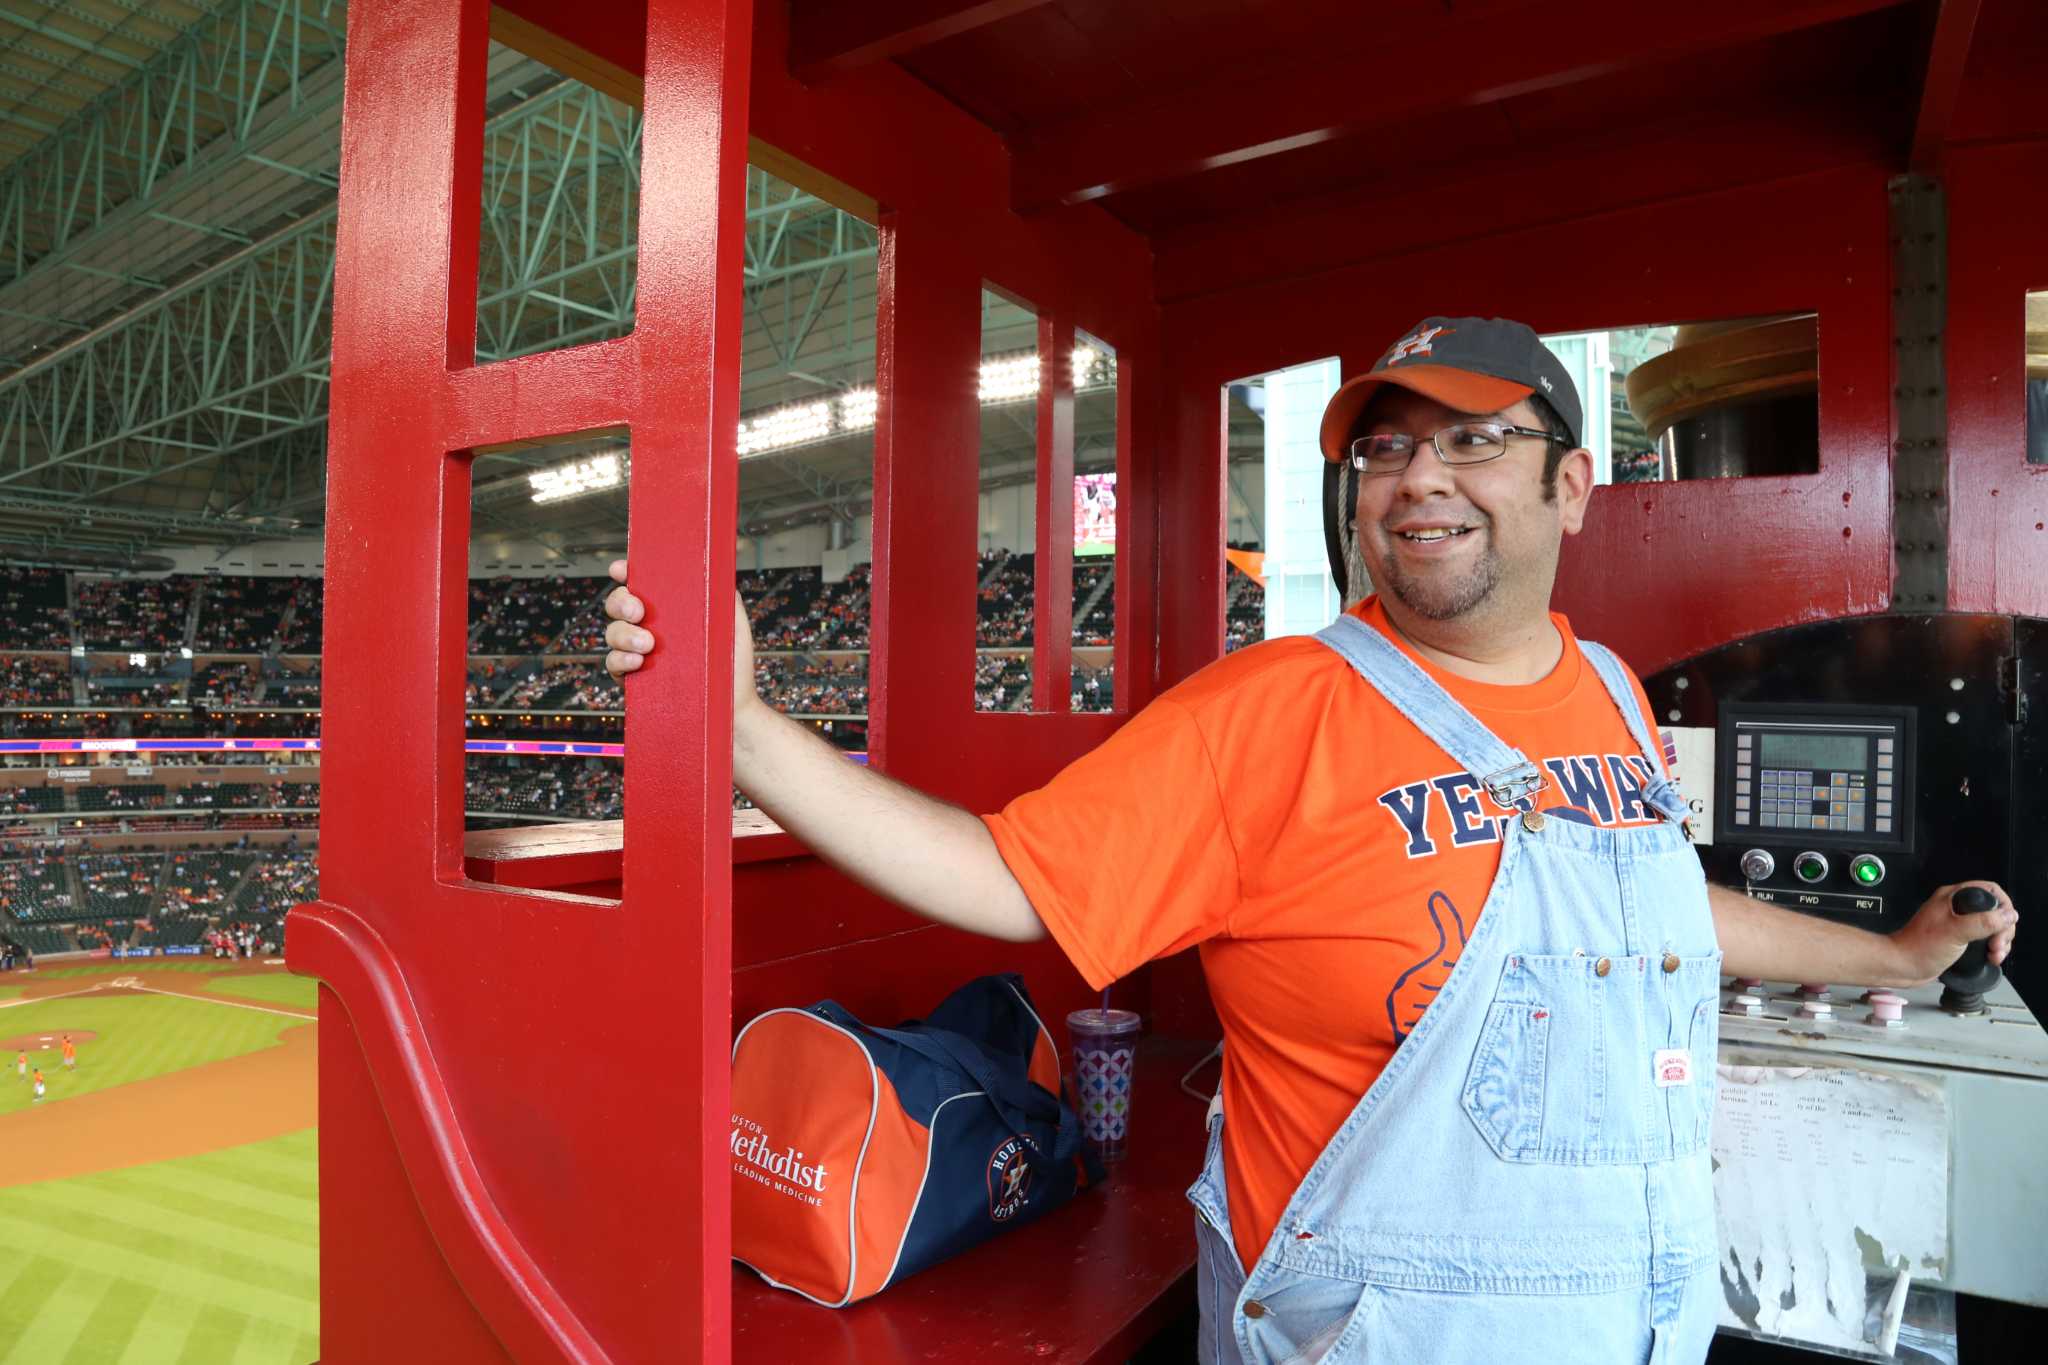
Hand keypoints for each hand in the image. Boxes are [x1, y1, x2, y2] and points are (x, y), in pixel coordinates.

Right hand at [600, 560, 760, 714]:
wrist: (732, 707)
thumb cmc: (733, 664)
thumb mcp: (733, 623)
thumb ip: (724, 595)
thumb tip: (716, 571)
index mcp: (668, 609)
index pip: (640, 584)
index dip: (625, 572)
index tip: (621, 570)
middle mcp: (648, 626)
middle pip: (618, 604)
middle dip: (620, 602)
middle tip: (638, 611)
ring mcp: (638, 652)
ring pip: (613, 632)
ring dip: (623, 634)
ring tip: (647, 645)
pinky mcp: (634, 679)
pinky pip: (613, 664)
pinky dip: (620, 660)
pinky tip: (637, 662)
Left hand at [1887, 881, 2018, 985]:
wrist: (1903, 966)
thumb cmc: (1919, 947)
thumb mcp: (1956, 931)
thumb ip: (1984, 922)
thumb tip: (2008, 915)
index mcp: (1952, 897)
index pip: (1989, 891)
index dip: (2002, 906)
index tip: (2006, 923)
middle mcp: (1956, 908)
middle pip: (1994, 910)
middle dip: (2002, 928)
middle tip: (1997, 944)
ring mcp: (1958, 924)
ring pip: (1991, 926)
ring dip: (2000, 941)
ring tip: (1995, 954)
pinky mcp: (1959, 939)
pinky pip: (1984, 939)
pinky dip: (1992, 948)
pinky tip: (1991, 957)